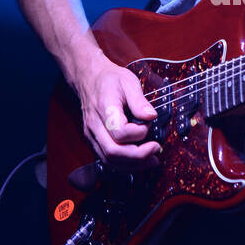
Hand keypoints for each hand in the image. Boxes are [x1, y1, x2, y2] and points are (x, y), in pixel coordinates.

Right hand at [72, 54, 161, 168]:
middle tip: (156, 150)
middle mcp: (94, 125)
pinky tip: (139, 161)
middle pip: (113, 152)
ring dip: (132, 165)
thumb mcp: (128, 82)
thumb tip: (151, 117)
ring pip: (108, 160)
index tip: (149, 124)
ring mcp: (91, 135)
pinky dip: (124, 164)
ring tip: (152, 160)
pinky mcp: (93, 140)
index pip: (120, 132)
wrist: (89, 79)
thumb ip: (140, 101)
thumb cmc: (109, 80)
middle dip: (138, 157)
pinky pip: (106, 159)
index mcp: (104, 109)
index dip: (139, 132)